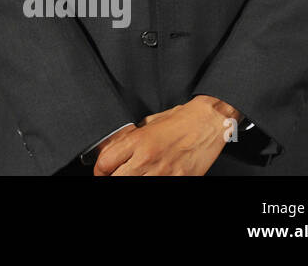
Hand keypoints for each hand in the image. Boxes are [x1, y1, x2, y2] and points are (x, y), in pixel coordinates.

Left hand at [94, 96, 238, 175]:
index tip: (101, 172)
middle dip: (112, 179)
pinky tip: (152, 178)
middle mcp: (148, 158)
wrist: (208, 122)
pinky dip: (152, 183)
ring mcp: (164, 172)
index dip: (99, 170)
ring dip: (130, 180)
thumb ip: (131, 138)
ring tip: (133, 176)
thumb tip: (114, 149)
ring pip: (135, 184)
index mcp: (138, 141)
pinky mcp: (179, 179)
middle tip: (113, 177)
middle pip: (117, 179)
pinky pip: (159, 186)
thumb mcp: (148, 123)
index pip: (105, 163)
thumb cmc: (180, 120)